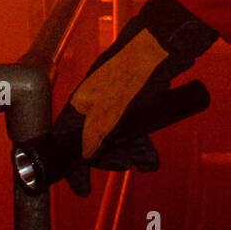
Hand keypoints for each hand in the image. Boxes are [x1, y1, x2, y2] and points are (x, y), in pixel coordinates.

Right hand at [58, 0, 218, 194]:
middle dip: (107, 158)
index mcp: (82, 103)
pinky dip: (141, 141)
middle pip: (92, 140)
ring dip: (129, 151)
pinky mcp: (135, 97)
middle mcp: (94, 101)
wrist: (164, 43)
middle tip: (123, 166)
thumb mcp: (114, 112)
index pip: (65, 140)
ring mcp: (115, 99)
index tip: (82, 186)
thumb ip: (98, 136)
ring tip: (145, 162)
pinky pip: (132, 126)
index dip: (72, 165)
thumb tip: (87, 156)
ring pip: (116, 134)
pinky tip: (151, 156)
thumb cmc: (137, 76)